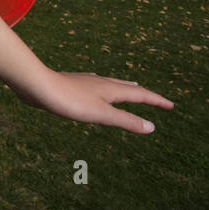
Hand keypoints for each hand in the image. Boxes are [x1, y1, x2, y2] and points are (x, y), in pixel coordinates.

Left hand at [15, 70, 174, 132]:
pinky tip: (94, 87)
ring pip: (110, 84)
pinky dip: (104, 88)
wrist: (38, 86)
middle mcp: (101, 83)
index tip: (171, 105)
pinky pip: (95, 85)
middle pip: (127, 87)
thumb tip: (152, 127)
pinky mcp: (72, 84)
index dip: (156, 100)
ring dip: (123, 88)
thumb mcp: (102, 115)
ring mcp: (86, 82)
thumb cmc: (70, 101)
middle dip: (142, 94)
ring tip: (128, 88)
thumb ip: (126, 121)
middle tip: (153, 97)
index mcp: (111, 89)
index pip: (140, 95)